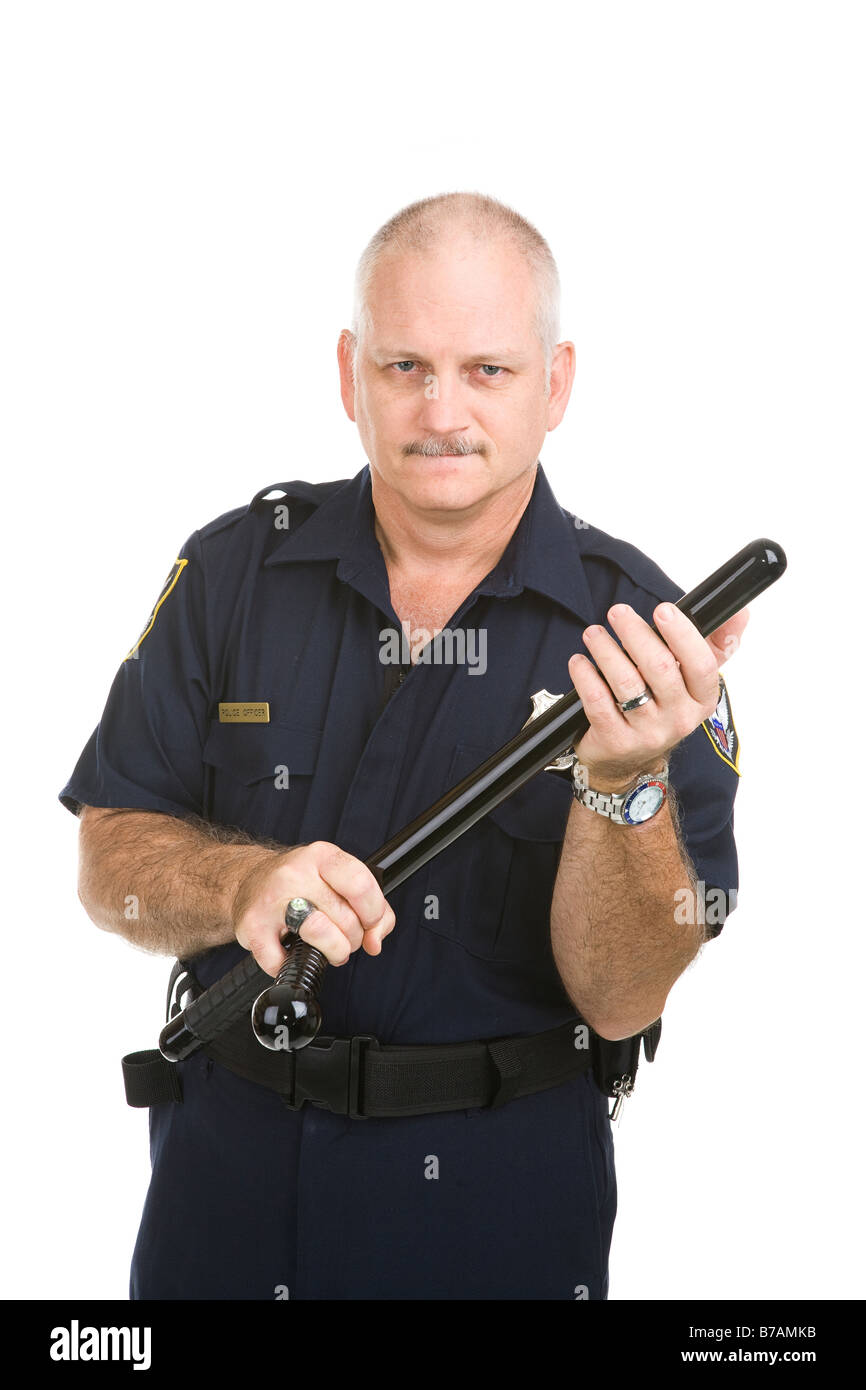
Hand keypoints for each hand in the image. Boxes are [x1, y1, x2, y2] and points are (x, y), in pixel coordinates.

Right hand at [232, 841, 394, 975]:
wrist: (247, 883)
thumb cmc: (299, 885)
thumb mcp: (339, 882)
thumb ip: (372, 908)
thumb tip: (375, 941)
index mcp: (322, 856)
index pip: (361, 884)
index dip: (373, 913)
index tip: (370, 923)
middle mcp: (295, 873)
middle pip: (345, 917)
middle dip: (353, 938)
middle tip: (343, 936)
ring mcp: (271, 900)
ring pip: (320, 933)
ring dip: (333, 952)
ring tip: (327, 948)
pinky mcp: (253, 927)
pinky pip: (283, 960)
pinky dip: (292, 965)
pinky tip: (291, 952)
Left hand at [567, 602, 748, 791]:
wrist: (628, 761)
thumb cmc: (661, 707)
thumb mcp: (691, 681)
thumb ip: (717, 644)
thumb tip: (739, 612)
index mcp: (702, 700)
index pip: (701, 664)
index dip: (682, 634)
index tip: (663, 610)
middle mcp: (679, 718)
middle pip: (660, 667)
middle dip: (636, 633)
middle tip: (617, 612)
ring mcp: (647, 732)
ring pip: (626, 681)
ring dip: (606, 650)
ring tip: (593, 634)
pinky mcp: (615, 740)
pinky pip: (598, 700)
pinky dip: (585, 675)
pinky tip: (579, 662)